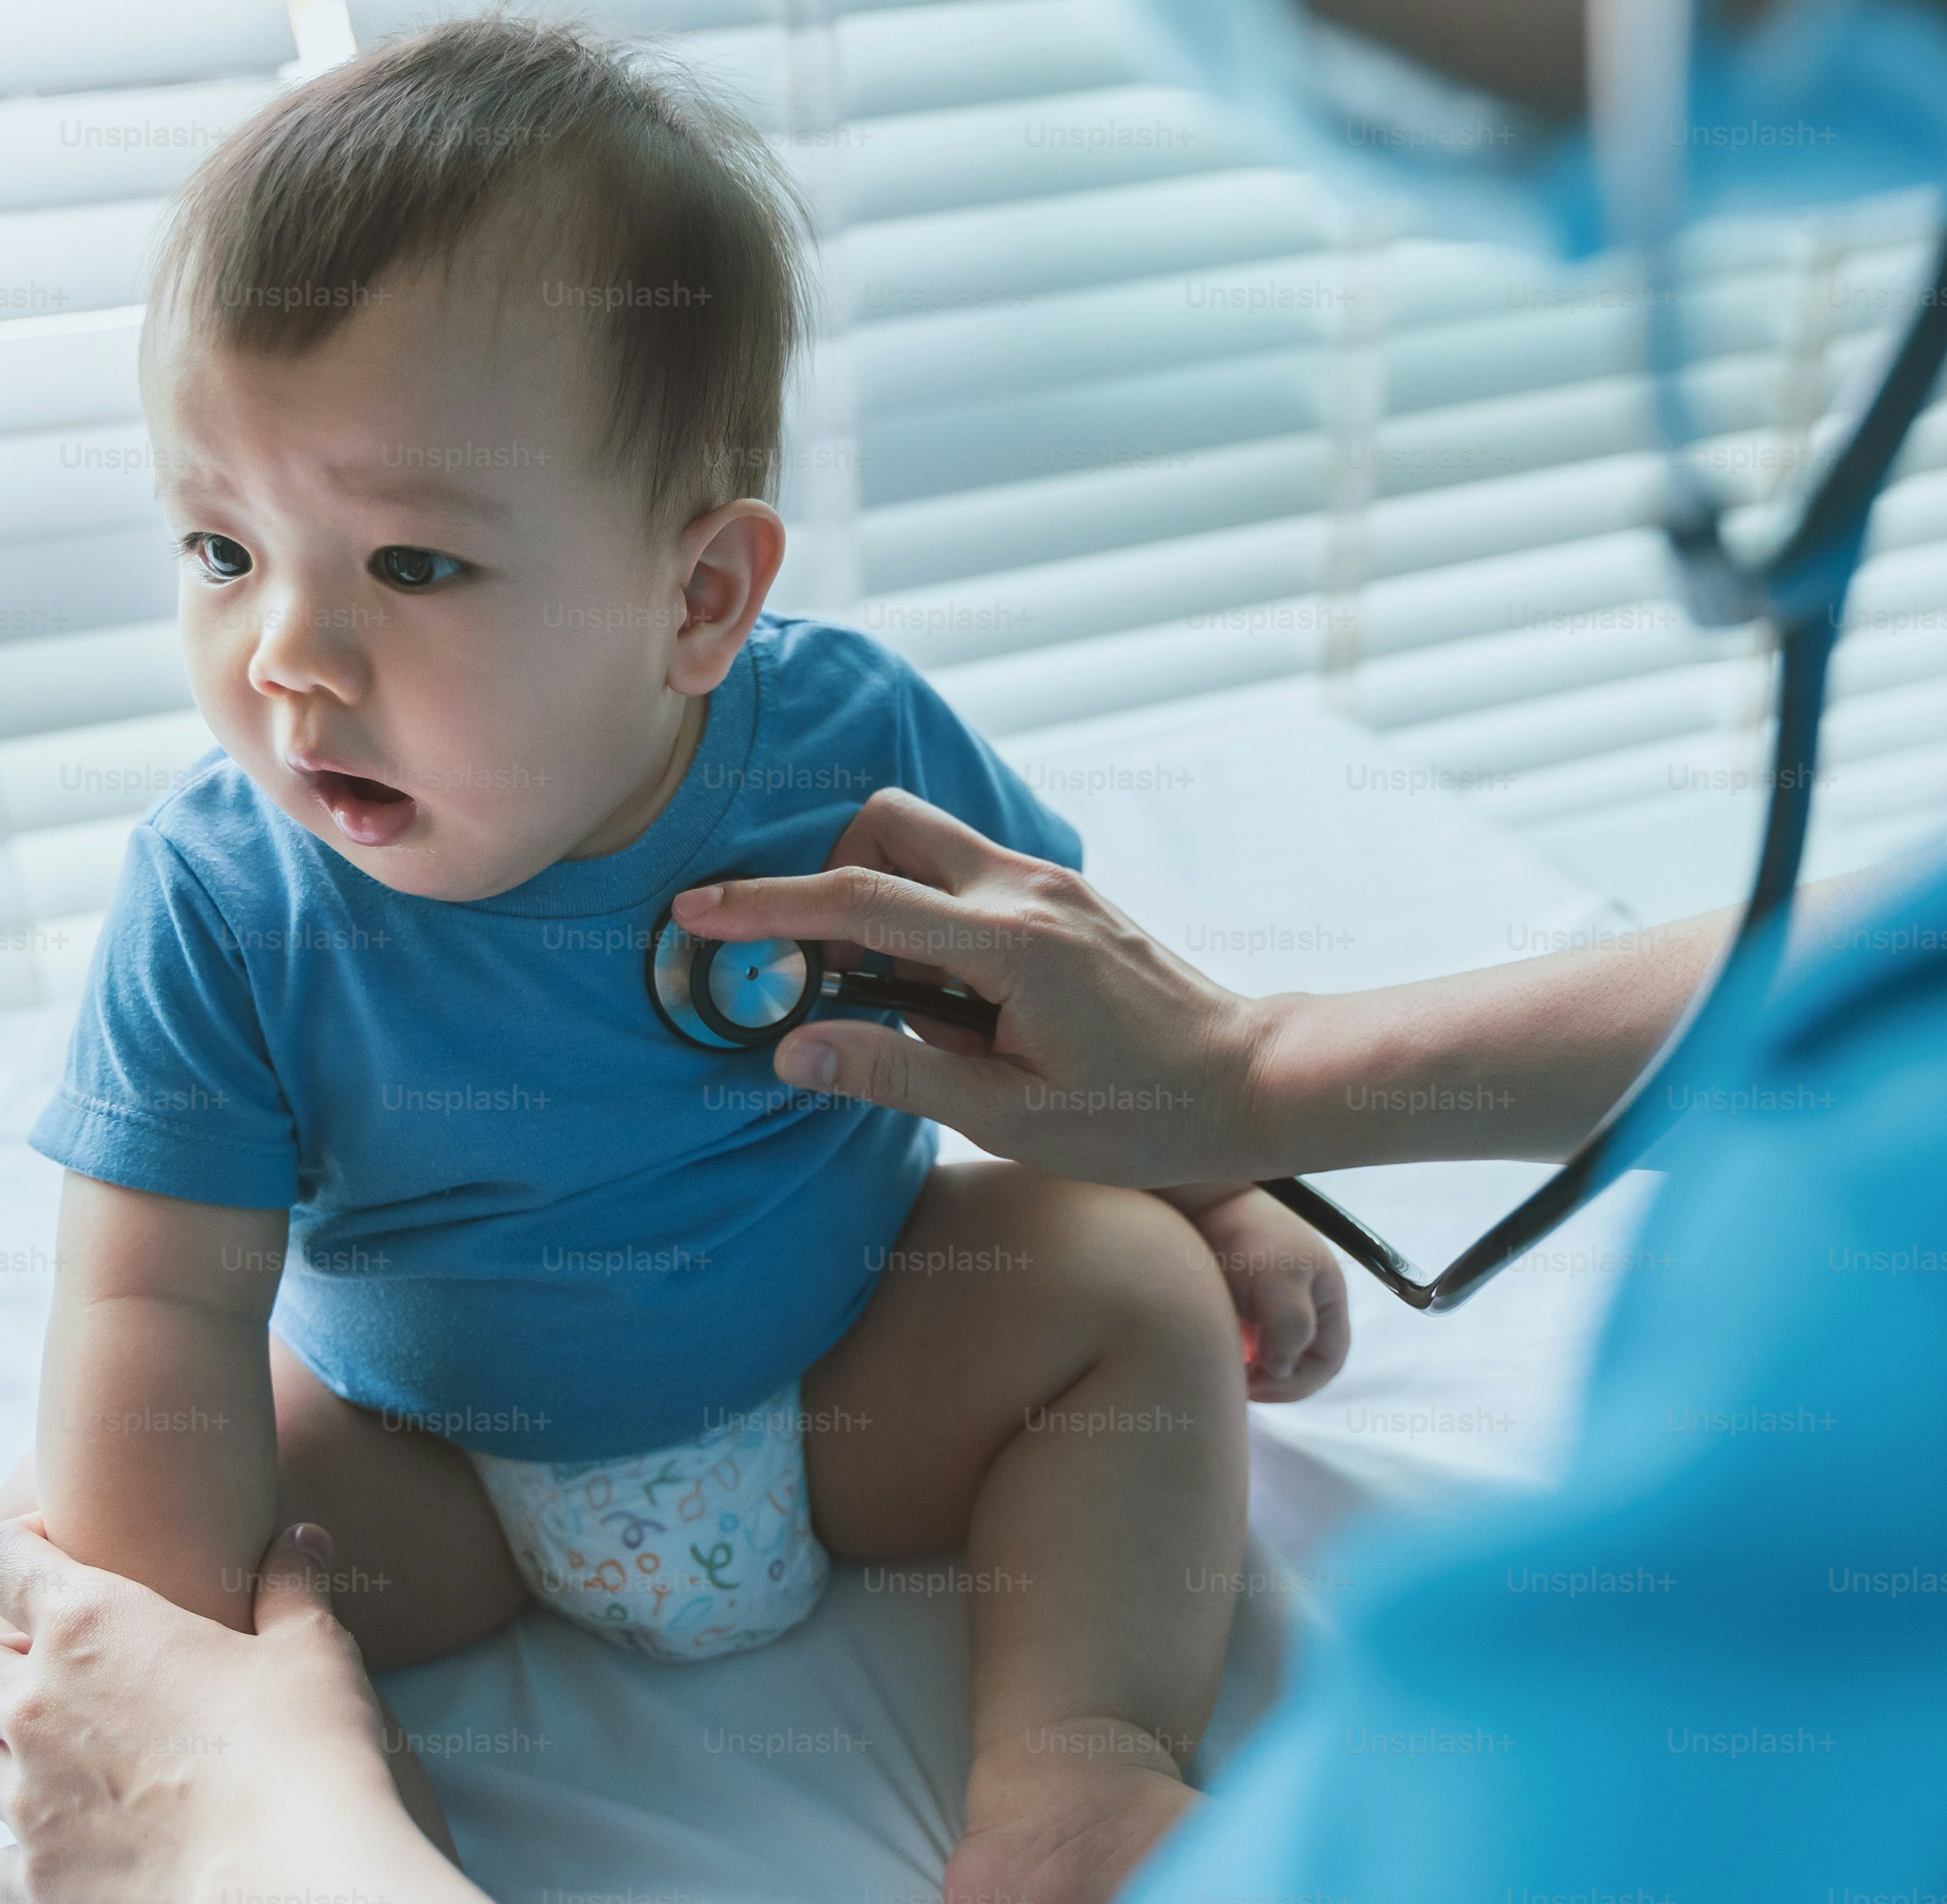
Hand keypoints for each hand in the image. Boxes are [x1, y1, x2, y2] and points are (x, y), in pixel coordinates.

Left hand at [0, 1517, 474, 1903]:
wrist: (288, 1882)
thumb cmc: (301, 1752)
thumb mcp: (309, 1650)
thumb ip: (292, 1585)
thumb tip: (301, 1537)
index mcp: (93, 1626)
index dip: (14, 1548)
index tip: (51, 1556)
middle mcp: (36, 1708)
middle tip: (52, 1674)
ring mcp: (26, 1803)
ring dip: (3, 1755)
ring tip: (66, 1761)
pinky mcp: (35, 1882)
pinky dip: (27, 1847)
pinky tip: (82, 1841)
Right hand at [672, 788, 1285, 1188]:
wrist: (1251, 1082)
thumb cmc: (1142, 1117)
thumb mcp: (1013, 1120)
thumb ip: (897, 1077)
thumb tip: (793, 1048)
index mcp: (1010, 944)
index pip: (855, 901)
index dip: (764, 906)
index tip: (695, 912)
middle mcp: (1026, 889)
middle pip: (883, 826)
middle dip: (825, 878)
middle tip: (820, 974)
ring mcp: (1047, 882)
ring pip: (920, 841)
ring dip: (875, 897)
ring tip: (891, 1000)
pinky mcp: (1058, 895)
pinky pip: (959, 874)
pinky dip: (921, 913)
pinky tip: (942, 998)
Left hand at [1188, 1188, 1351, 1401]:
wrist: (1202, 1203)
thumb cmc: (1247, 1235)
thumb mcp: (1279, 1279)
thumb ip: (1291, 1329)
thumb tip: (1281, 1371)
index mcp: (1327, 1298)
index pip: (1327, 1361)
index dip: (1298, 1383)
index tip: (1260, 1386)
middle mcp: (1304, 1306)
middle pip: (1300, 1364)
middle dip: (1274, 1382)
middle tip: (1240, 1386)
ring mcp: (1272, 1307)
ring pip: (1271, 1359)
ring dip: (1253, 1372)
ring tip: (1226, 1370)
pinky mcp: (1242, 1306)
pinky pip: (1246, 1346)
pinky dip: (1235, 1356)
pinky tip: (1215, 1351)